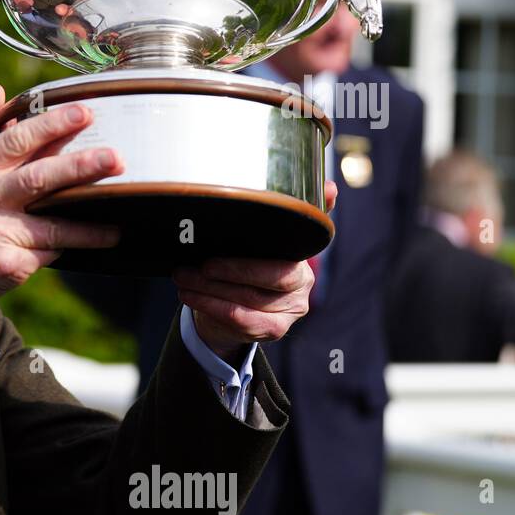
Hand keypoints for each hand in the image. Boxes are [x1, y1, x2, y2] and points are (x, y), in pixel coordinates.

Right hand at [0, 83, 123, 316]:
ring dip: (90, 222)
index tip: (85, 112)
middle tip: (115, 157)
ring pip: (54, 224)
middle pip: (38, 178)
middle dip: (80, 166)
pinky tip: (100, 239)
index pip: (16, 140)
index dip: (52, 124)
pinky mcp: (8, 264)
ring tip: (122, 210)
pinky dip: (76, 245)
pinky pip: (52, 252)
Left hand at [174, 181, 337, 360]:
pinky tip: (188, 295)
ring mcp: (291, 310)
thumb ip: (287, 213)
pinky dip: (210, 306)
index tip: (228, 239)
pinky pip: (240, 318)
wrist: (233, 312)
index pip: (288, 254)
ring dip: (209, 288)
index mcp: (303, 257)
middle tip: (199, 263)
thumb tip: (332, 186)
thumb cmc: (244, 267)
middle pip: (270, 277)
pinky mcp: (275, 329)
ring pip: (248, 299)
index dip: (263, 250)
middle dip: (230, 270)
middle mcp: (303, 283)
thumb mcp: (261, 240)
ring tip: (182, 276)